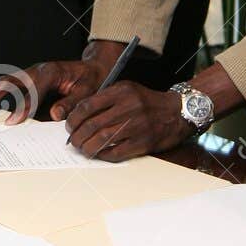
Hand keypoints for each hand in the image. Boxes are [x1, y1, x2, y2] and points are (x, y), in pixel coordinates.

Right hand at [0, 58, 105, 122]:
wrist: (92, 68)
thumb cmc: (90, 81)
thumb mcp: (87, 92)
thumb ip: (71, 103)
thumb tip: (55, 115)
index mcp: (50, 72)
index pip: (32, 90)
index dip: (22, 106)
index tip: (12, 123)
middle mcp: (35, 70)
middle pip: (9, 82)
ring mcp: (29, 73)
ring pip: (3, 83)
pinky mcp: (26, 80)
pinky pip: (6, 86)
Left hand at [65, 82, 189, 161]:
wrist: (176, 112)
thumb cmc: (148, 103)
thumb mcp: (127, 90)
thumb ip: (106, 99)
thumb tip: (79, 117)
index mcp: (121, 91)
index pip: (87, 106)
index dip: (73, 119)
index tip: (69, 126)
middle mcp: (128, 107)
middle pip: (91, 125)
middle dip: (77, 136)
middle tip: (73, 141)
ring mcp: (136, 126)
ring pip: (101, 140)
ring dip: (87, 148)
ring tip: (83, 149)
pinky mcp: (142, 142)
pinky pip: (115, 152)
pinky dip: (103, 155)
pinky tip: (99, 154)